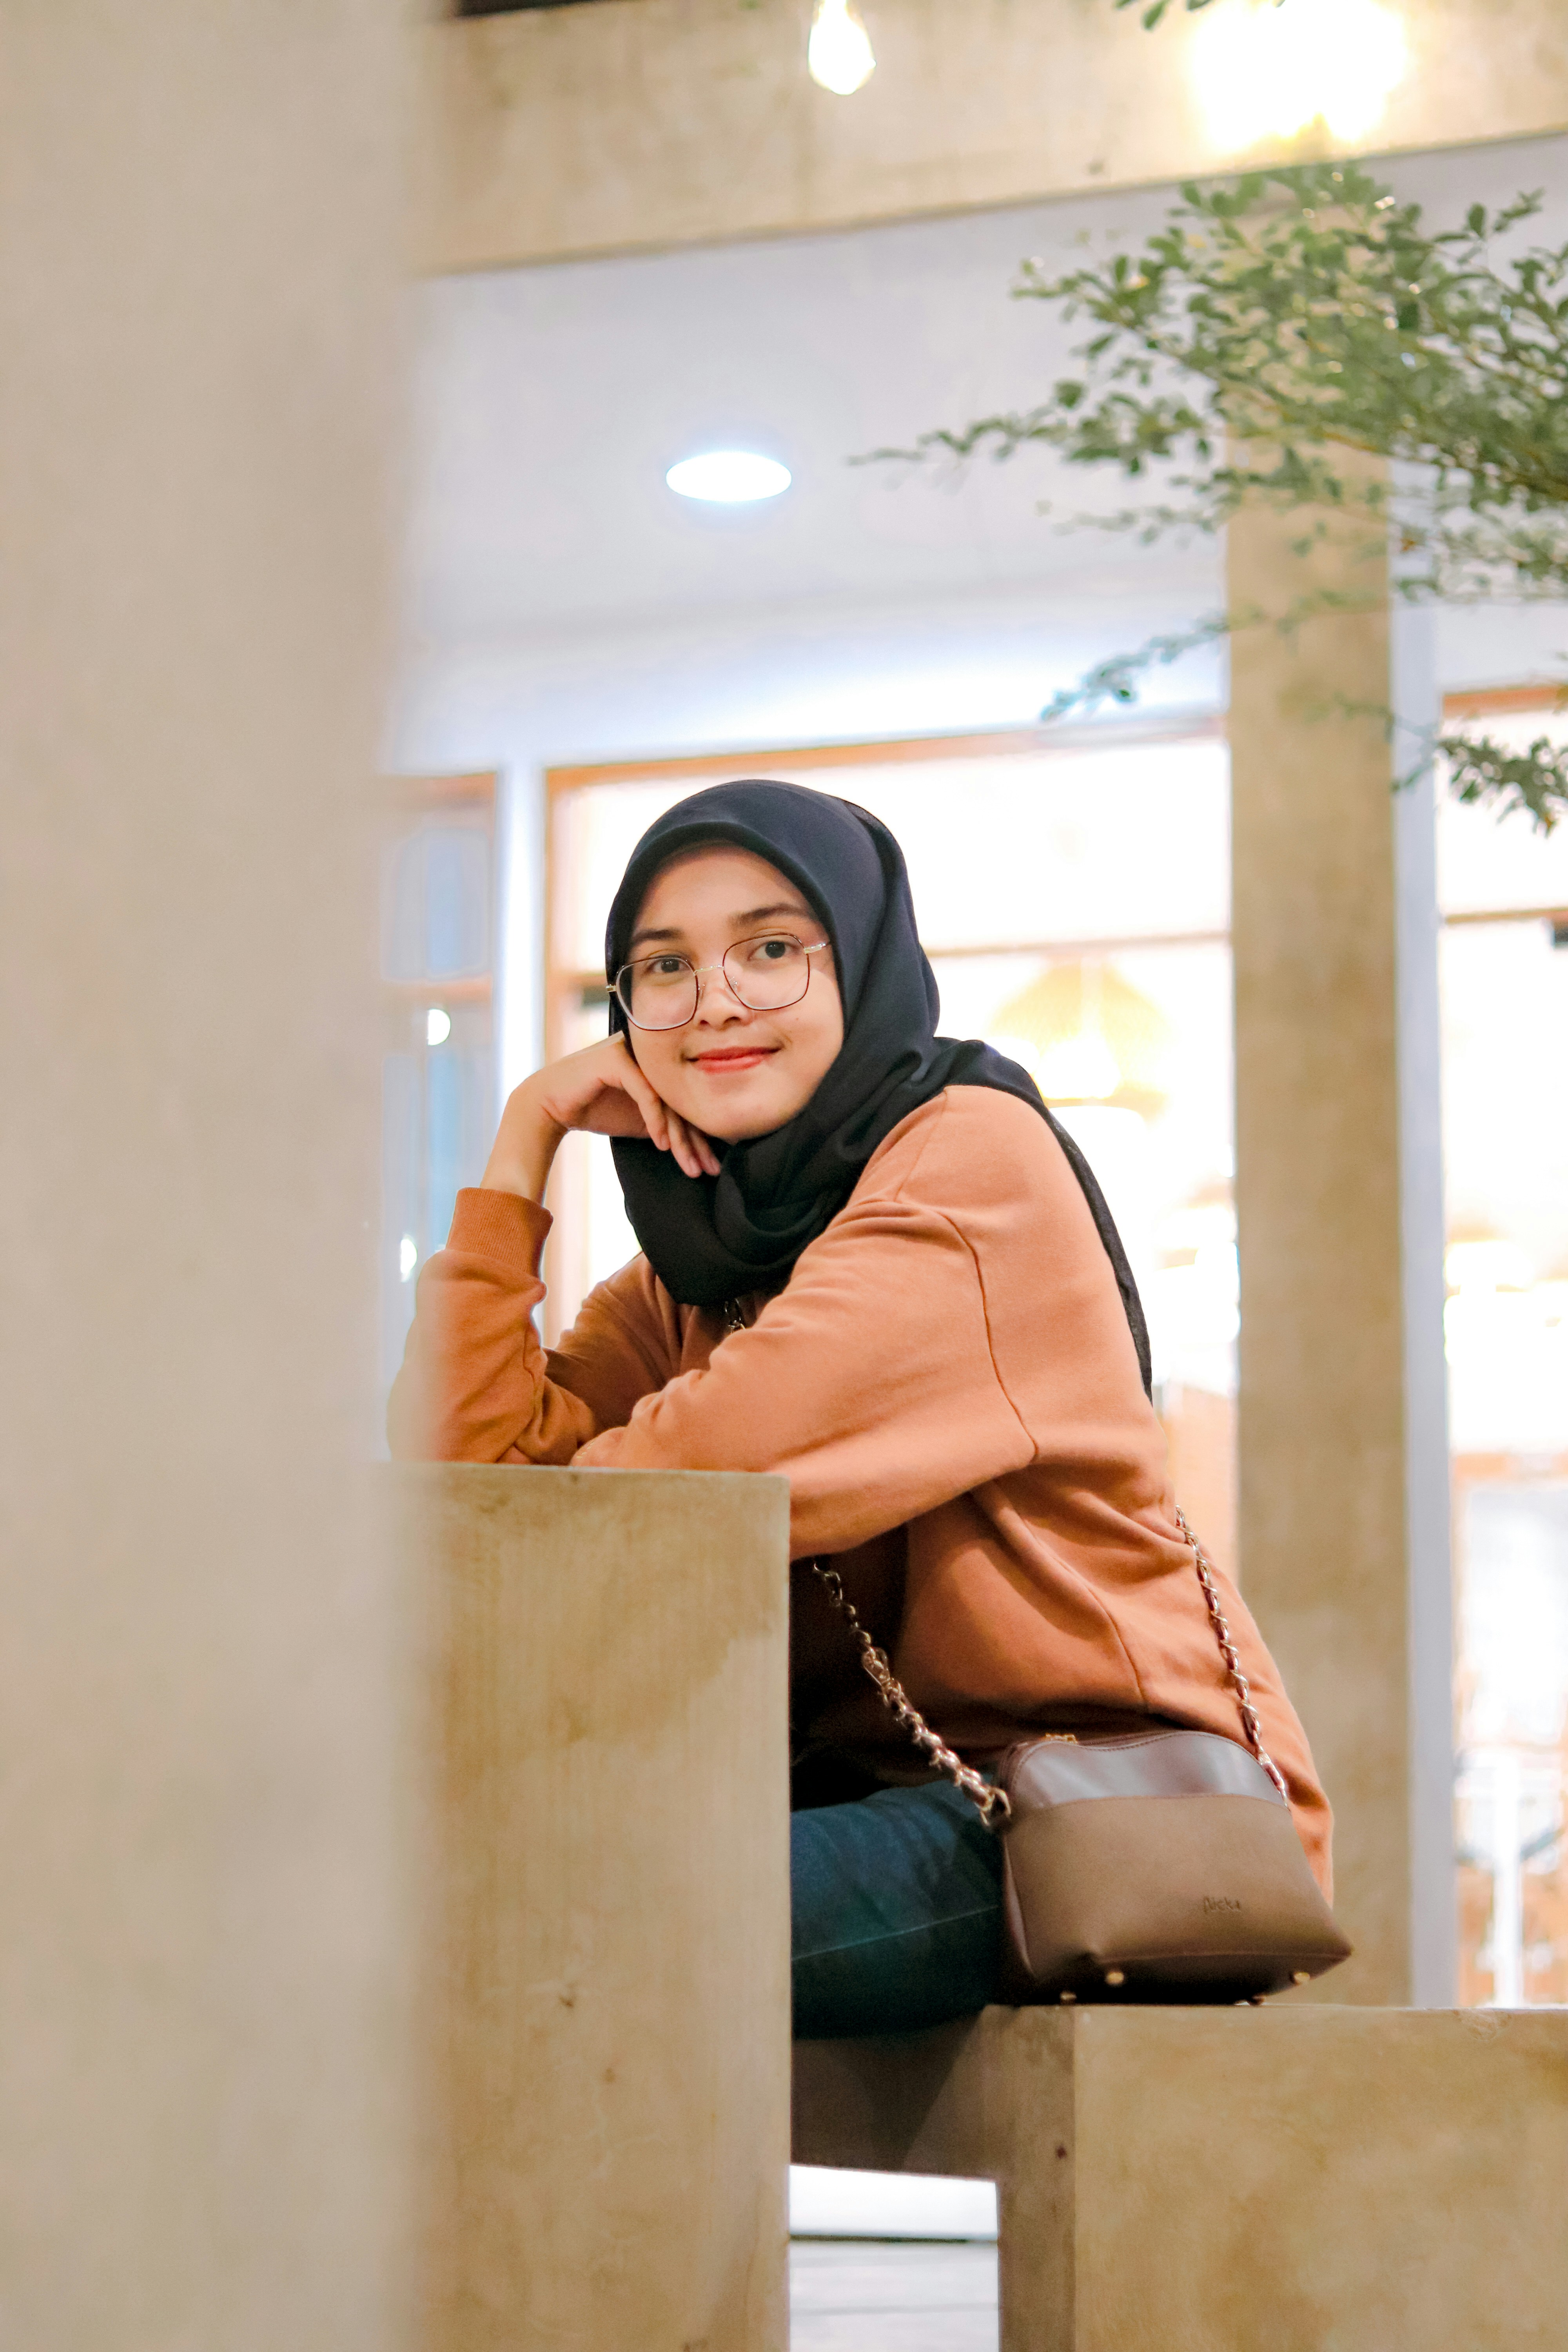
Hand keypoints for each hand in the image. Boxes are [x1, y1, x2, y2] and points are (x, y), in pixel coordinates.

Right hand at [482, 1035, 721, 1200]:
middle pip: (682, 1100)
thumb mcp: (640, 1120)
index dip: (700, 1136)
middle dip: (696, 1141)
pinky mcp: (618, 1058)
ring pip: (668, 1098)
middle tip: (709, 1170)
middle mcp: (651, 1053)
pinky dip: (656, 1121)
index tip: (710, 1165)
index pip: (687, 1101)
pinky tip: (662, 1145)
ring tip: (689, 1166)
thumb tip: (704, 1145)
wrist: (550, 1104)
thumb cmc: (597, 1109)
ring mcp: (634, 1051)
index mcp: (659, 1063)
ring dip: (680, 1137)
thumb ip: (668, 1122)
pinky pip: (647, 1093)